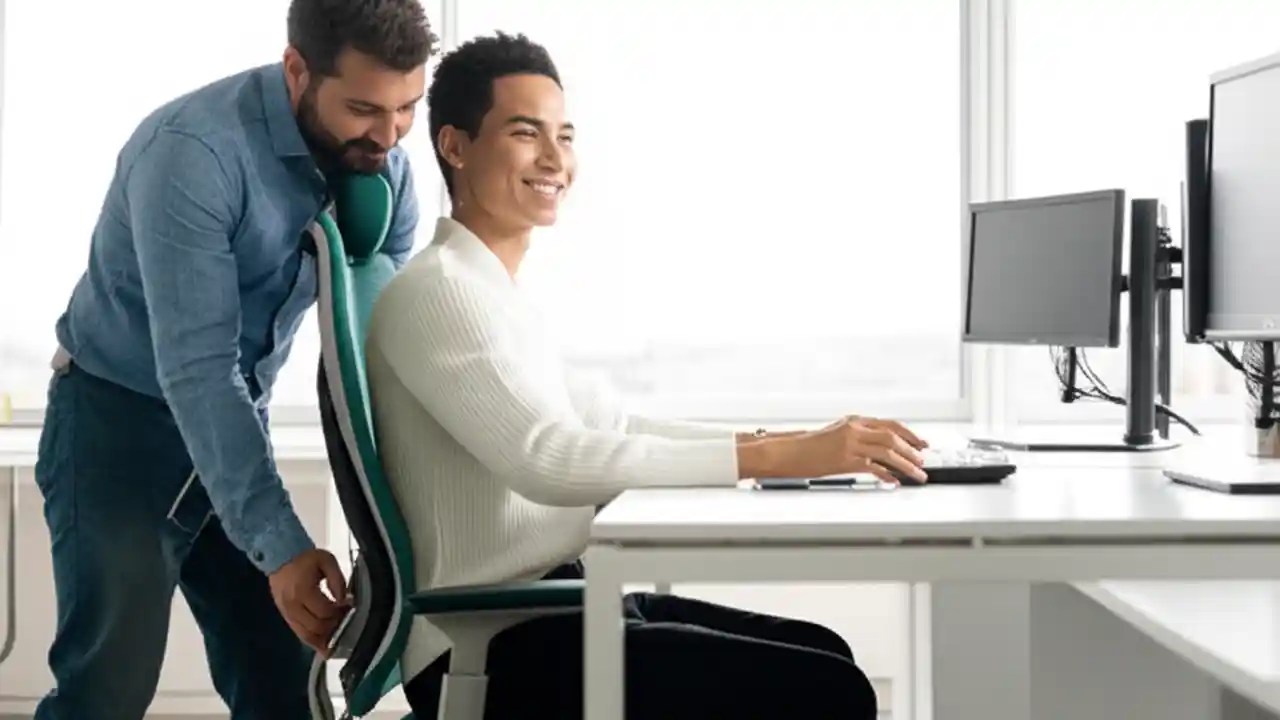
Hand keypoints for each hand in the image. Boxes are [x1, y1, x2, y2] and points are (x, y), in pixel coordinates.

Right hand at [268, 548, 349, 654]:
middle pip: (316, 627)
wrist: (280, 556)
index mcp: (303, 591)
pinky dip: (313, 641)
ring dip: (323, 639)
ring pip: (306, 636)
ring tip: (337, 637)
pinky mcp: (285, 617)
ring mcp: (287, 613)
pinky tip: (324, 644)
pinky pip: (299, 634)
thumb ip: (338, 580)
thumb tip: (344, 600)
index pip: (324, 612)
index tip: (348, 608)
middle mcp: (293, 605)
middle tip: (345, 621)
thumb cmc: (305, 558)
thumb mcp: (327, 561)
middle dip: (333, 627)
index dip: (339, 613)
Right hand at [746, 415, 925, 483]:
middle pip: (893, 438)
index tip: (922, 444)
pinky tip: (895, 481)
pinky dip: (888, 475)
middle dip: (912, 451)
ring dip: (906, 464)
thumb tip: (883, 451)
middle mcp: (855, 429)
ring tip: (917, 474)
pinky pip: (874, 467)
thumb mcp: (837, 434)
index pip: (890, 425)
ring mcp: (850, 444)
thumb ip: (860, 438)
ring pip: (888, 452)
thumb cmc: (810, 447)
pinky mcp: (845, 460)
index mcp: (855, 421)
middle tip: (922, 462)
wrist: (789, 452)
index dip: (910, 434)